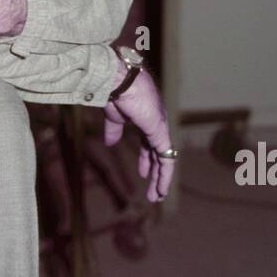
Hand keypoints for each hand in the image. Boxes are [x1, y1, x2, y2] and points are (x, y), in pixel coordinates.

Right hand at [103, 67, 175, 202]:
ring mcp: (160, 128)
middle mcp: (156, 123)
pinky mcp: (160, 133)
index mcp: (145, 118)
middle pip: (158, 153)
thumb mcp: (114, 116)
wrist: (118, 80)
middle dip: (155, 172)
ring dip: (161, 179)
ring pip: (164, 159)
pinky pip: (166, 159)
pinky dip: (165, 175)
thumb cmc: (114, 91)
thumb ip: (114, 130)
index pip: (149, 143)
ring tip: (158, 196)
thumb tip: (110, 143)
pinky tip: (162, 188)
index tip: (144, 173)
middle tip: (154, 190)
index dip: (146, 159)